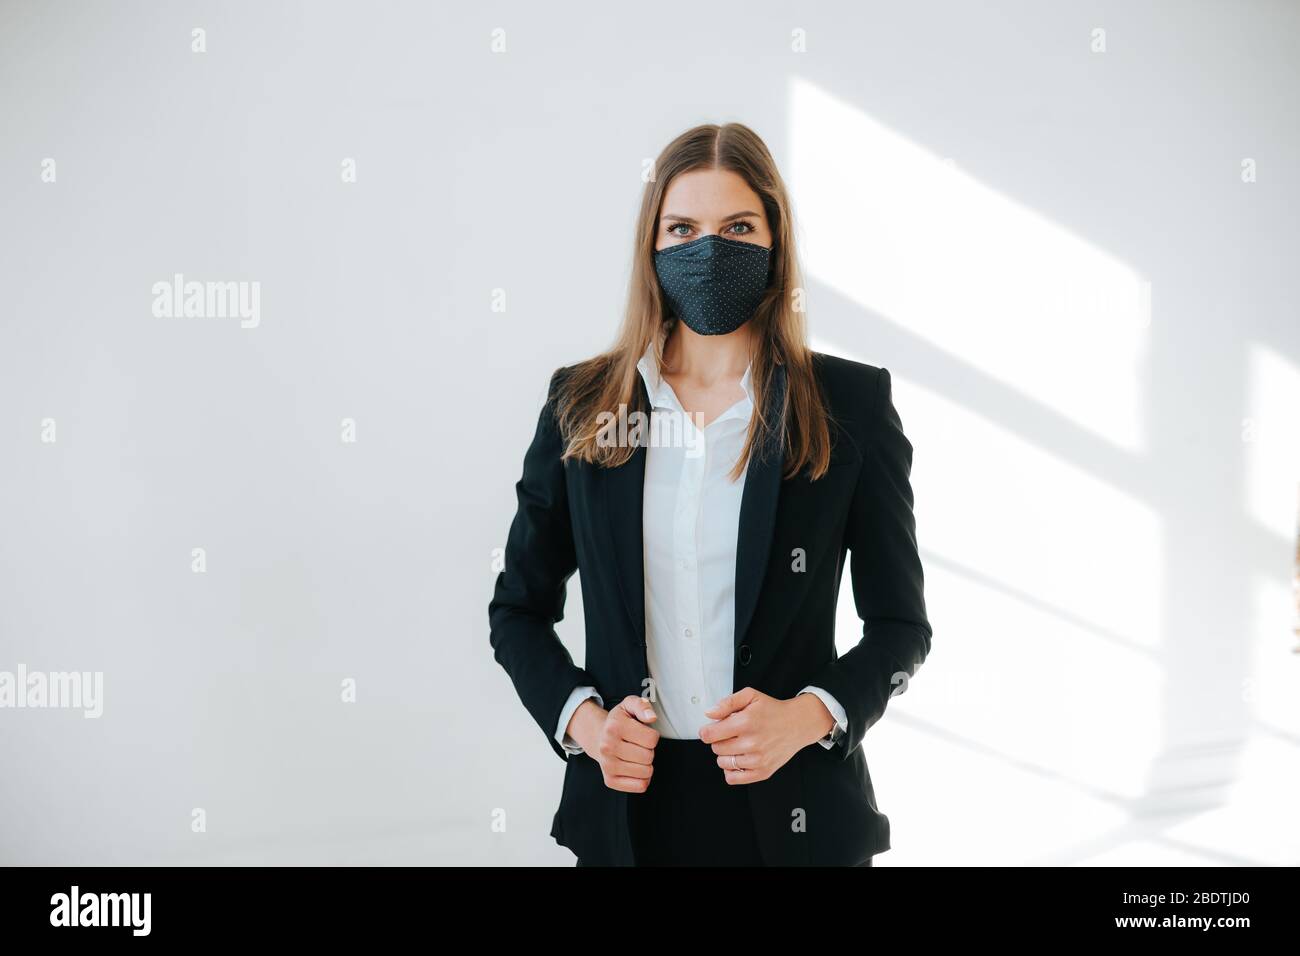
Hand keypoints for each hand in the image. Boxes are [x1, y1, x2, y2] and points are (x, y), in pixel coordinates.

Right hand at [571, 695, 658, 792]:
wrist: (598, 736)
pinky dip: (643, 778)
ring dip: (646, 764)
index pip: (652, 739)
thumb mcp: (629, 705)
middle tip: (638, 744)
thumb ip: (643, 706)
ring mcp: (607, 765)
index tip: (643, 733)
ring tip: (636, 755)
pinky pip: (640, 786)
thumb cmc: (618, 722)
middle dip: (648, 750)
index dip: (652, 736)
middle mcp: (608, 747)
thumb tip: (651, 717)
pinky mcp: (610, 780)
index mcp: (614, 726)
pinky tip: (635, 767)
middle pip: (649, 756)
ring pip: (646, 772)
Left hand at [700, 688, 833, 783]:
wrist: (797, 724)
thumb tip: (709, 714)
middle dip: (719, 740)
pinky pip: (734, 778)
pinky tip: (738, 758)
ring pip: (723, 763)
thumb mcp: (750, 696)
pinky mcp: (763, 772)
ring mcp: (758, 759)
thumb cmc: (773, 710)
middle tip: (731, 734)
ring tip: (737, 745)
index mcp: (746, 722)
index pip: (710, 734)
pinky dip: (731, 770)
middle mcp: (752, 742)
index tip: (711, 730)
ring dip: (725, 754)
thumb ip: (727, 703)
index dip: (707, 731)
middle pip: (716, 748)